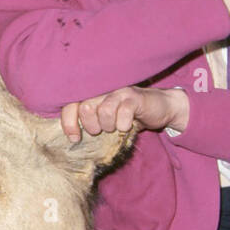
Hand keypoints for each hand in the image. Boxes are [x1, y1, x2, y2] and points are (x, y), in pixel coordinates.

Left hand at [60, 85, 187, 140]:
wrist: (160, 108)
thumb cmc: (128, 115)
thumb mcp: (105, 120)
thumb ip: (89, 123)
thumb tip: (70, 139)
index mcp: (92, 94)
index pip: (70, 104)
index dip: (68, 122)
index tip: (74, 138)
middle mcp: (103, 89)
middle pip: (85, 108)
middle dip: (91, 126)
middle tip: (100, 130)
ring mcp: (119, 91)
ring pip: (104, 111)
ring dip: (109, 126)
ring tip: (115, 127)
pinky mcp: (134, 97)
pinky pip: (123, 112)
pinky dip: (124, 124)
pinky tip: (127, 126)